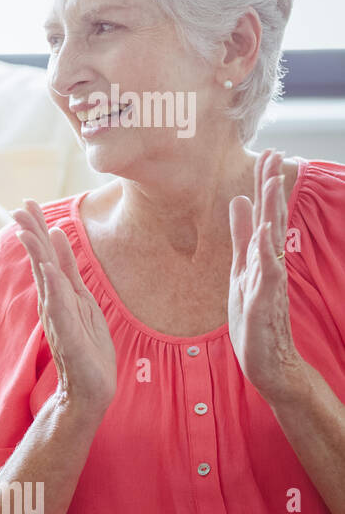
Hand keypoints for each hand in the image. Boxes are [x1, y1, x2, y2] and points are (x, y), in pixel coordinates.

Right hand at [12, 200, 115, 412]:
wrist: (90, 388)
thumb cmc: (88, 347)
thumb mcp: (82, 299)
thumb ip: (68, 270)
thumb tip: (58, 235)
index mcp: (60, 291)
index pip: (46, 253)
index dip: (38, 227)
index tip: (27, 202)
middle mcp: (53, 300)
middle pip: (40, 260)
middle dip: (31, 232)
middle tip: (19, 206)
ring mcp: (58, 316)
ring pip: (45, 278)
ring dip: (35, 254)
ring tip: (26, 230)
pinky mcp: (66, 333)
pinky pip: (58, 305)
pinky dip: (52, 286)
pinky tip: (47, 269)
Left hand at [229, 149, 300, 399]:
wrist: (270, 361)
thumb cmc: (255, 316)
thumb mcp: (241, 270)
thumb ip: (242, 238)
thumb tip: (239, 202)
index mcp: (260, 256)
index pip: (263, 214)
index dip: (263, 185)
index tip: (267, 152)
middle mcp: (269, 265)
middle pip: (271, 220)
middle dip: (270, 188)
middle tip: (274, 154)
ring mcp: (268, 284)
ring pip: (270, 242)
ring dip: (271, 213)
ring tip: (271, 184)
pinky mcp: (264, 305)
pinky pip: (267, 278)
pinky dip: (265, 257)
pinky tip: (264, 239)